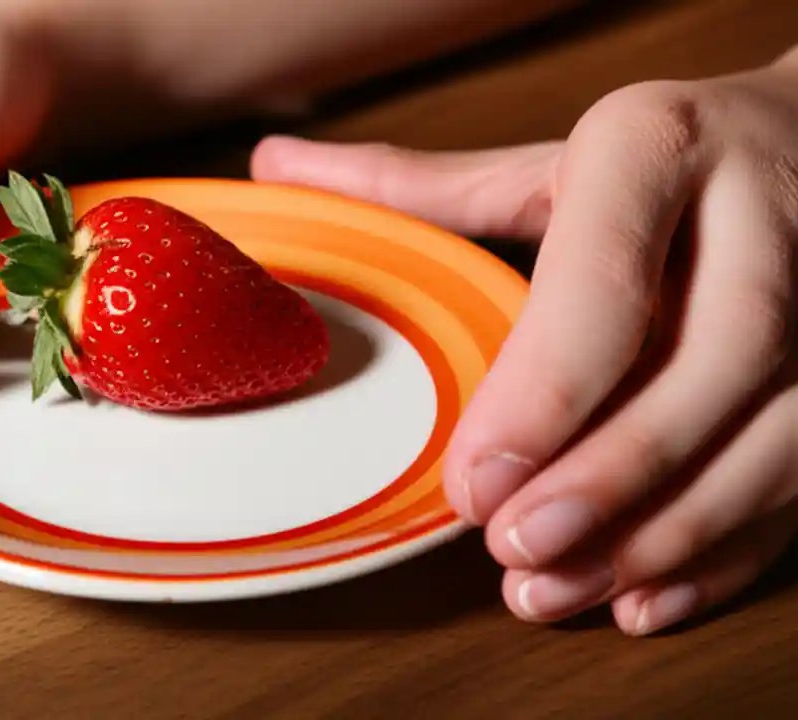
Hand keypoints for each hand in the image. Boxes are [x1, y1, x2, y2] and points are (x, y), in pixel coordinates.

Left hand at [252, 59, 795, 634]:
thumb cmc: (663, 158)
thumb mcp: (548, 158)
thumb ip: (419, 185)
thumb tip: (275, 169)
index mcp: (657, 149)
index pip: (606, 284)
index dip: (543, 397)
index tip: (474, 482)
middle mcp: (765, 216)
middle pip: (713, 364)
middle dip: (613, 474)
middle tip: (516, 548)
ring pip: (778, 434)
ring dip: (668, 531)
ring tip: (560, 589)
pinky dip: (728, 550)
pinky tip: (646, 596)